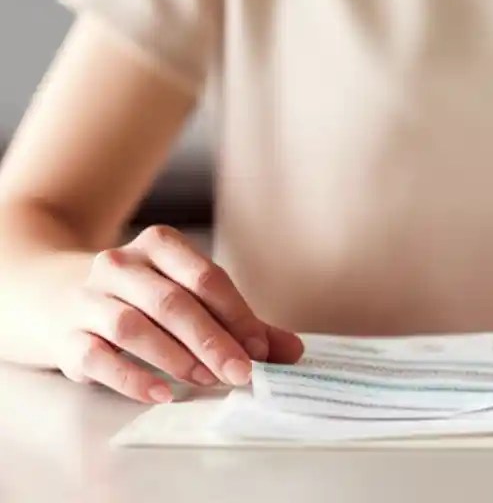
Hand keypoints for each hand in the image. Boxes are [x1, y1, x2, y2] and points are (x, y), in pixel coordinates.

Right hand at [54, 225, 303, 403]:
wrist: (51, 295)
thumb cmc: (141, 299)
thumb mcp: (189, 298)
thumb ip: (241, 323)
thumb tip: (292, 351)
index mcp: (159, 246)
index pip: (205, 277)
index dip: (236, 314)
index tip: (261, 348)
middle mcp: (120, 265)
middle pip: (172, 303)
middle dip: (212, 340)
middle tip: (242, 373)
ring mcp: (87, 299)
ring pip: (133, 327)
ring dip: (175, 358)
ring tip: (206, 380)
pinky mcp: (65, 336)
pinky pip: (97, 357)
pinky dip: (131, 378)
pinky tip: (161, 394)